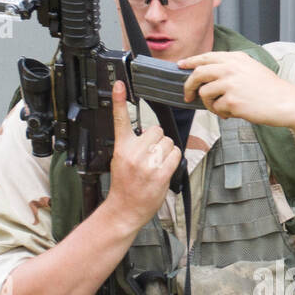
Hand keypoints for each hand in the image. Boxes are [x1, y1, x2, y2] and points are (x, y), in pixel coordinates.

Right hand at [104, 81, 180, 230]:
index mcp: (122, 147)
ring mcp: (147, 163)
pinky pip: (175, 155)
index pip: (120, 120)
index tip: (119, 84)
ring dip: (167, 152)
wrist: (124, 209)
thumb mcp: (120, 161)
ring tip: (156, 166)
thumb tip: (150, 134)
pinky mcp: (160, 173)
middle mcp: (134, 153)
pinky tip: (164, 170)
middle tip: (151, 157)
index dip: (119, 100)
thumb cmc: (124, 186)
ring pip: (168, 142)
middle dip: (158, 141)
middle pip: (157, 131)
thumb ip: (132, 145)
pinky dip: (174, 160)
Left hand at [178, 51, 294, 129]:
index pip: (206, 57)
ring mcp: (230, 84)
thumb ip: (230, 68)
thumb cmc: (269, 89)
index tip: (181, 65)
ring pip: (204, 94)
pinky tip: (235, 113)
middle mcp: (230, 68)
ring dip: (209, 104)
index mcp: (235, 58)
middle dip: (188, 86)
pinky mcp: (231, 100)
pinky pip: (216, 108)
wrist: (285, 102)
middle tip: (187, 96)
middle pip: (198, 74)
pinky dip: (222, 113)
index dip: (191, 62)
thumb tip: (207, 77)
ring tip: (222, 109)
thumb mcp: (250, 68)